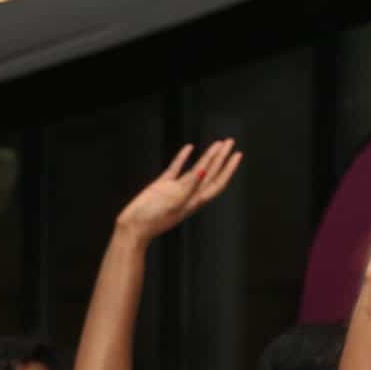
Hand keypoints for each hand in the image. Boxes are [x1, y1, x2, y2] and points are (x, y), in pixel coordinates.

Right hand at [115, 140, 242, 240]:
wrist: (133, 226)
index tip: (237, 154)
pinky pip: (177, 168)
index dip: (228, 168)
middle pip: (211, 173)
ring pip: (197, 169)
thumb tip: (202, 171)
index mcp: (195, 200)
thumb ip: (189, 186)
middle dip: (221, 158)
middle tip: (230, 143)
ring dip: (208, 156)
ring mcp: (176, 189)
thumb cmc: (153, 219)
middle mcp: (189, 194)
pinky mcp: (163, 186)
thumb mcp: (174, 202)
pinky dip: (183, 157)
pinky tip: (189, 148)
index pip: (217, 182)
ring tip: (217, 144)